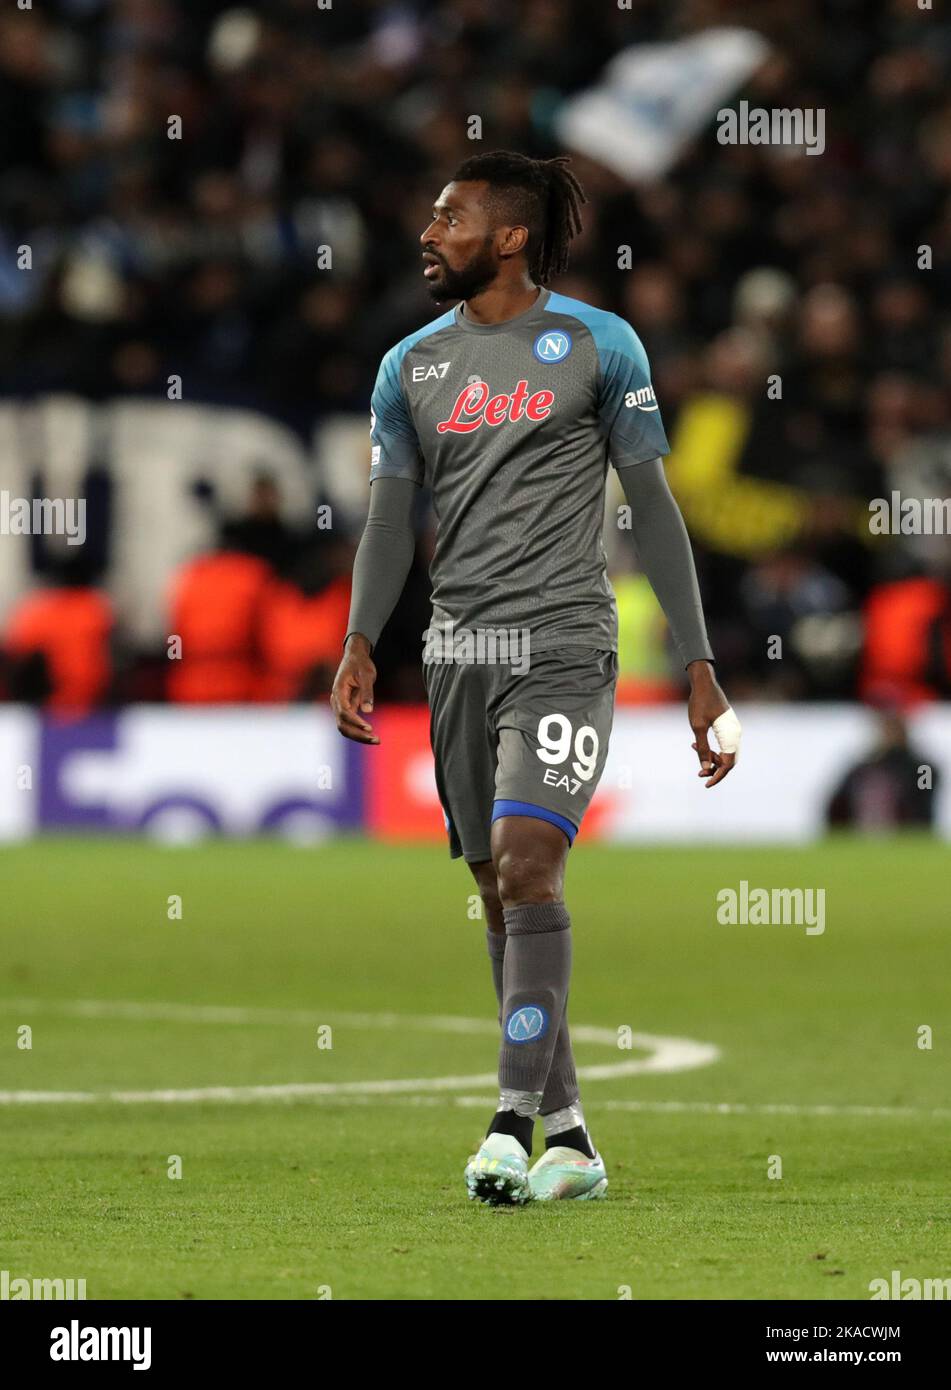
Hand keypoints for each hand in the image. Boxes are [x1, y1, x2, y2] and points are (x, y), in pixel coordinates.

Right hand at [330, 635, 379, 743]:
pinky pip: (350, 724)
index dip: (355, 721)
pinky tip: (372, 736)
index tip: (369, 727)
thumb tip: (368, 711)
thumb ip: (367, 692)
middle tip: (376, 739)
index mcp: (338, 691)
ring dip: (359, 736)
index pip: (344, 712)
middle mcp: (336, 701)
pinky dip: (360, 731)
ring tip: (377, 740)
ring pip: (345, 727)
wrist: (355, 657)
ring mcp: (340, 706)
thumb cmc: (360, 663)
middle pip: (342, 724)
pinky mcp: (346, 709)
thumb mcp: (367, 675)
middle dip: (358, 734)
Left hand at [686, 659, 737, 788]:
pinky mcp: (727, 727)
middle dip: (714, 769)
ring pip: (726, 753)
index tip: (706, 784)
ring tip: (693, 750)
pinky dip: (711, 749)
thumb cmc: (700, 703)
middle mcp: (735, 734)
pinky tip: (695, 744)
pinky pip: (723, 744)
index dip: (718, 776)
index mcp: (730, 735)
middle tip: (698, 773)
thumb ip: (702, 749)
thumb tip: (705, 769)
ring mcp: (733, 730)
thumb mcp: (697, 727)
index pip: (728, 764)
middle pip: (729, 760)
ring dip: (711, 758)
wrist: (704, 683)